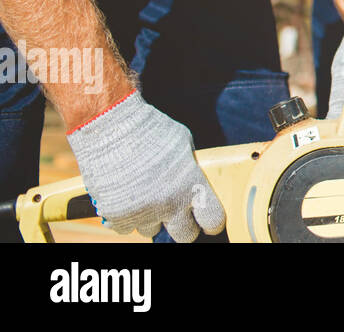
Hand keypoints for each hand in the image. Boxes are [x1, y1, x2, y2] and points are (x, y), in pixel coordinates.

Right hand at [65, 91, 224, 241]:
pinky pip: (125, 228)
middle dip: (183, 226)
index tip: (209, 221)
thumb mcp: (183, 143)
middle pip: (184, 236)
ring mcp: (142, 212)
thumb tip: (195, 180)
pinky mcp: (116, 215)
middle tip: (176, 212)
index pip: (212, 219)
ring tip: (145, 193)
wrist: (111, 126)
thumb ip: (190, 167)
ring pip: (152, 230)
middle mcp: (169, 204)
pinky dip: (126, 217)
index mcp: (191, 185)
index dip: (212, 222)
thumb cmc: (150, 129)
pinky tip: (126, 197)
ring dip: (151, 217)